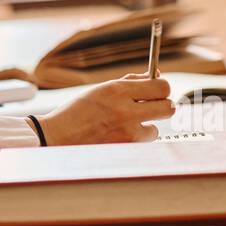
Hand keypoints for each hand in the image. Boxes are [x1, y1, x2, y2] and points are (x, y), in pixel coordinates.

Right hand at [36, 74, 173, 145]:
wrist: (58, 136)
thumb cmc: (78, 111)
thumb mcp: (101, 90)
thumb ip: (129, 83)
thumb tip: (154, 77)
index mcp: (117, 90)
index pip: (161, 86)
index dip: (162, 87)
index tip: (157, 89)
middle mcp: (125, 110)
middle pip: (167, 107)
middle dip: (164, 105)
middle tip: (154, 106)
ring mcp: (126, 132)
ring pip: (156, 128)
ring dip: (146, 126)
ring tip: (126, 125)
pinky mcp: (125, 149)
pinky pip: (142, 142)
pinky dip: (136, 139)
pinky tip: (119, 135)